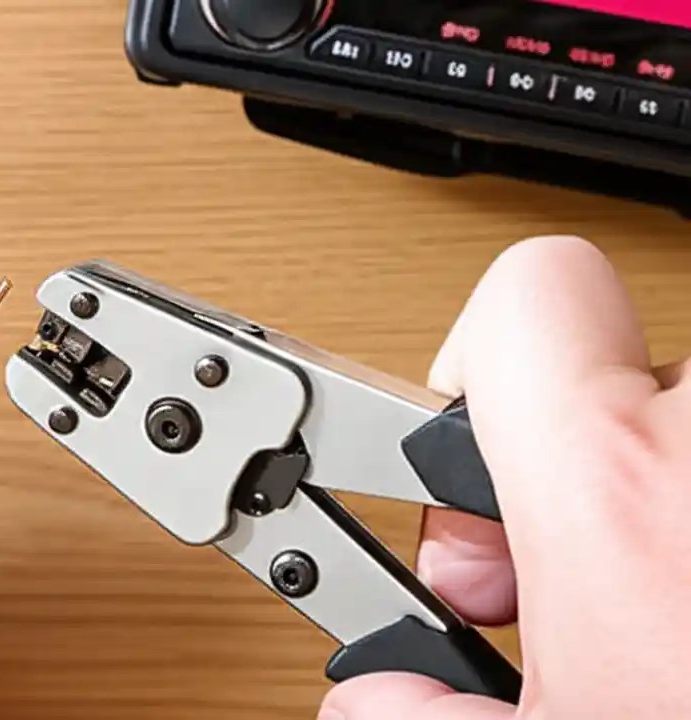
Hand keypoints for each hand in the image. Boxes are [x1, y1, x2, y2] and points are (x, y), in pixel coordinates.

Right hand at [320, 236, 690, 717]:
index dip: (471, 361)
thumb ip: (424, 714)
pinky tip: (687, 585)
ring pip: (678, 410)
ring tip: (638, 590)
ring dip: (645, 483)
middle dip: (551, 466)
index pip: (522, 296)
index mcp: (614, 483)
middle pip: (596, 370)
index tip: (446, 443)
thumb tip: (374, 701)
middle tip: (537, 569)